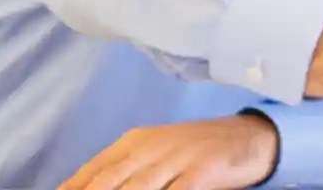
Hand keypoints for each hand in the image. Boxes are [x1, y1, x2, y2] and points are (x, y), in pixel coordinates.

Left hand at [59, 115, 277, 189]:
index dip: (71, 189)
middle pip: (105, 183)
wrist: (252, 137)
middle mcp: (150, 148)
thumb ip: (127, 171)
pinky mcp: (200, 171)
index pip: (90, 173)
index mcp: (134, 142)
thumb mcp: (158, 153)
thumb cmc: (199, 151)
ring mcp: (175, 159)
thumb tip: (88, 185)